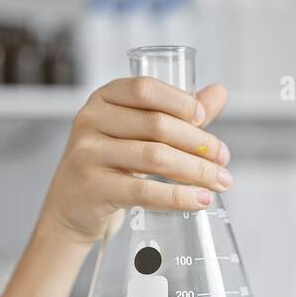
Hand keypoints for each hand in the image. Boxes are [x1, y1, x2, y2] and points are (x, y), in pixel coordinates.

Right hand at [38, 77, 231, 244]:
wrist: (71, 206)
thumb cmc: (110, 164)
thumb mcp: (137, 132)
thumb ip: (177, 114)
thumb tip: (219, 93)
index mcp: (104, 98)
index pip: (146, 90)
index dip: (179, 101)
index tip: (204, 119)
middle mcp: (92, 120)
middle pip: (157, 125)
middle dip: (199, 143)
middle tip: (224, 160)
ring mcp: (89, 154)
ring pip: (155, 157)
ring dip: (196, 171)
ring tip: (220, 181)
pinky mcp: (94, 188)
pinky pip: (144, 192)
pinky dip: (178, 197)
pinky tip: (200, 199)